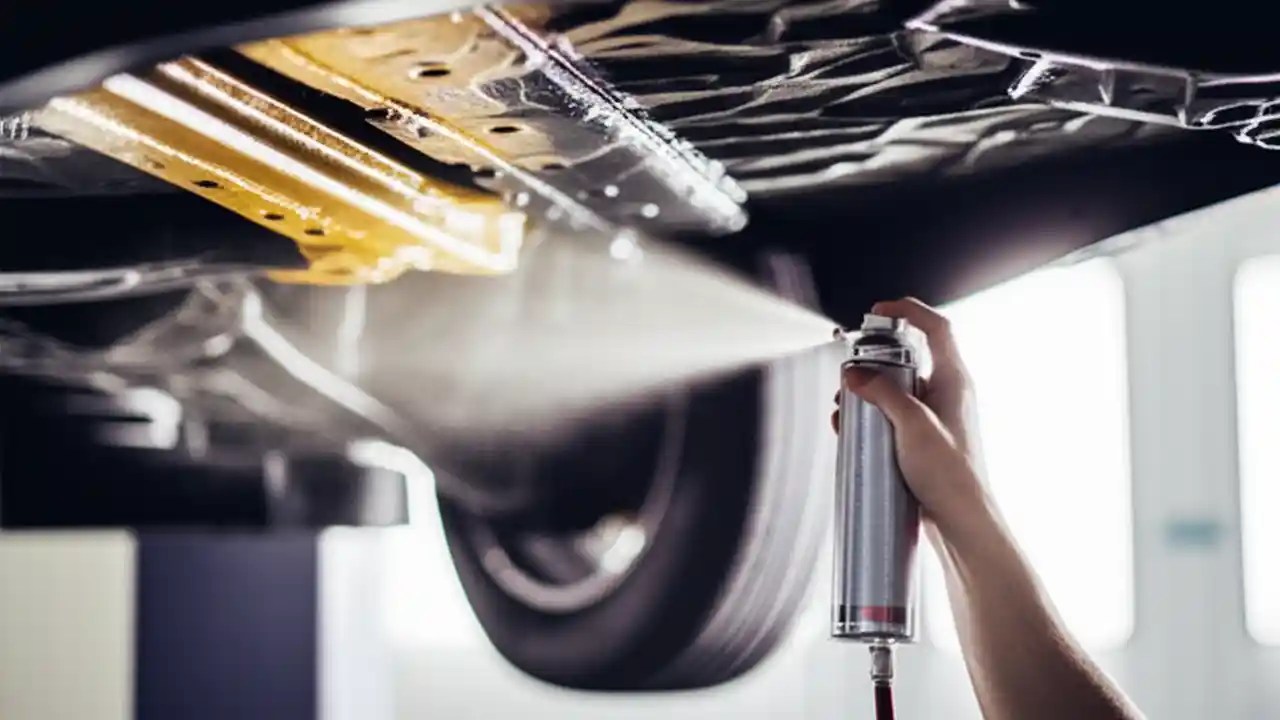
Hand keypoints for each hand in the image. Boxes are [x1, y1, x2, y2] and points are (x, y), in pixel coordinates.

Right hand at [831, 298, 987, 534]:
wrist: (962, 520)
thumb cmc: (951, 476)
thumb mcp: (912, 425)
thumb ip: (883, 393)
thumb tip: (856, 373)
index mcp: (953, 381)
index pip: (936, 328)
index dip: (909, 311)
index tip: (878, 310)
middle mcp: (946, 395)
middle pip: (908, 358)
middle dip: (873, 362)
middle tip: (851, 372)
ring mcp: (935, 417)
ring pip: (896, 389)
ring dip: (868, 393)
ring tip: (847, 408)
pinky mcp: (922, 440)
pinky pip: (893, 416)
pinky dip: (871, 417)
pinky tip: (854, 430)